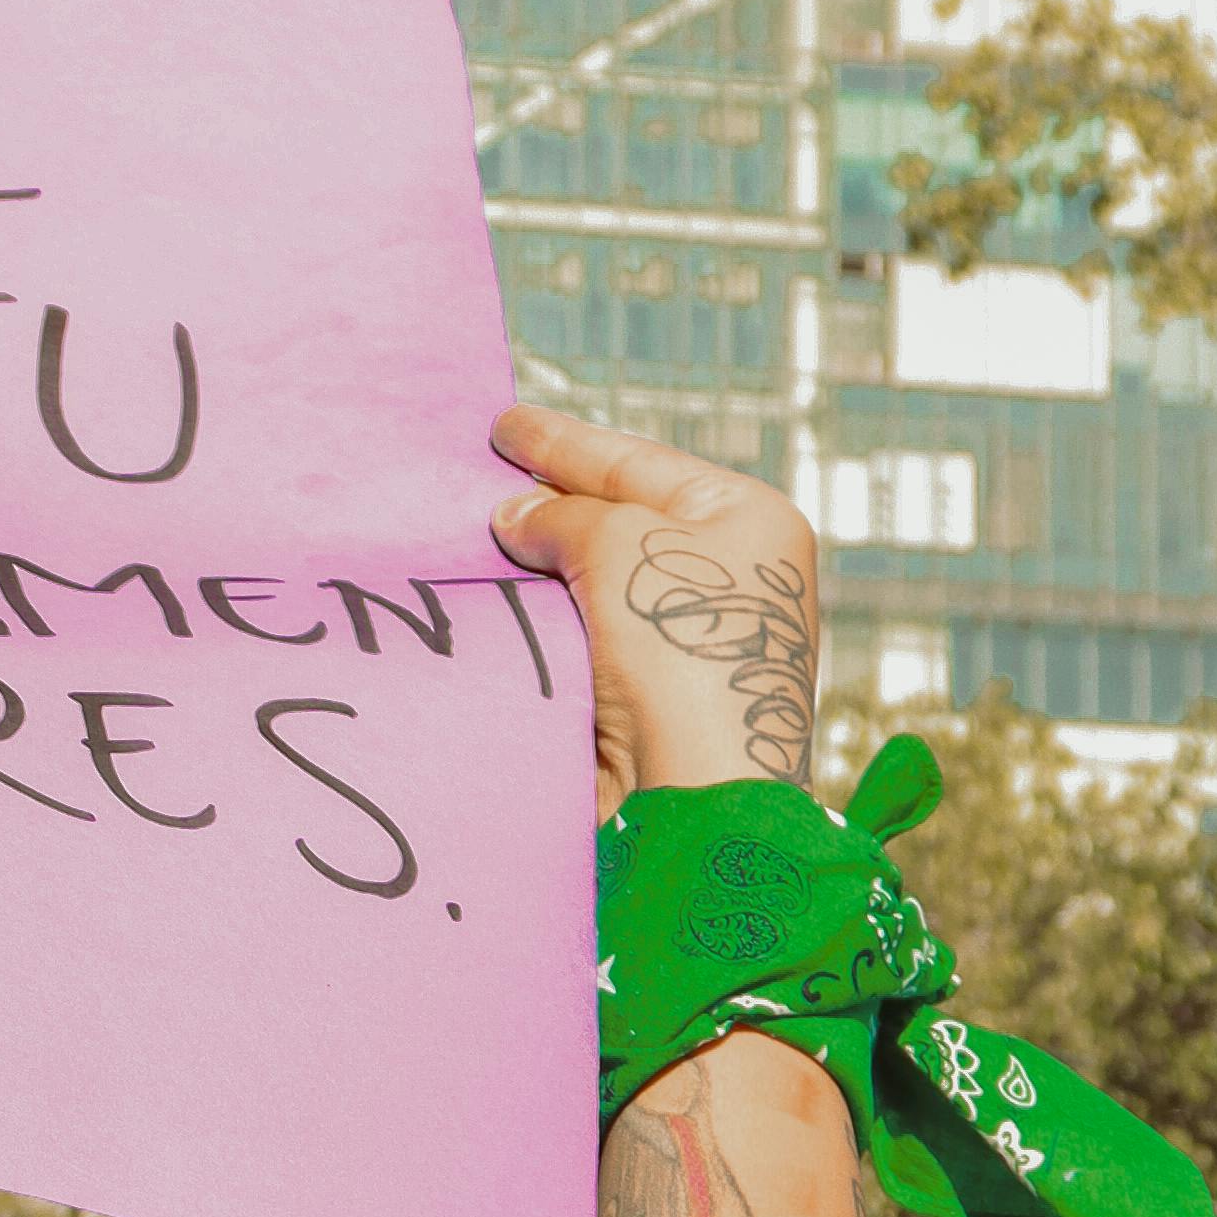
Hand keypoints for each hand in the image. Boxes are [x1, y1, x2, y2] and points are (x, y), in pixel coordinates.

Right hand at [491, 401, 821, 811]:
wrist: (690, 791)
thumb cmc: (679, 648)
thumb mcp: (620, 544)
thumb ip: (563, 515)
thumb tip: (515, 519)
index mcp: (748, 522)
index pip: (640, 465)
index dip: (566, 444)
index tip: (506, 426)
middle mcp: (727, 577)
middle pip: (618, 521)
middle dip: (548, 504)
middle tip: (479, 474)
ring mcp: (686, 642)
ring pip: (592, 585)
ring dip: (534, 567)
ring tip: (468, 533)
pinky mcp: (645, 700)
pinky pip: (580, 640)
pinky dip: (537, 620)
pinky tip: (489, 601)